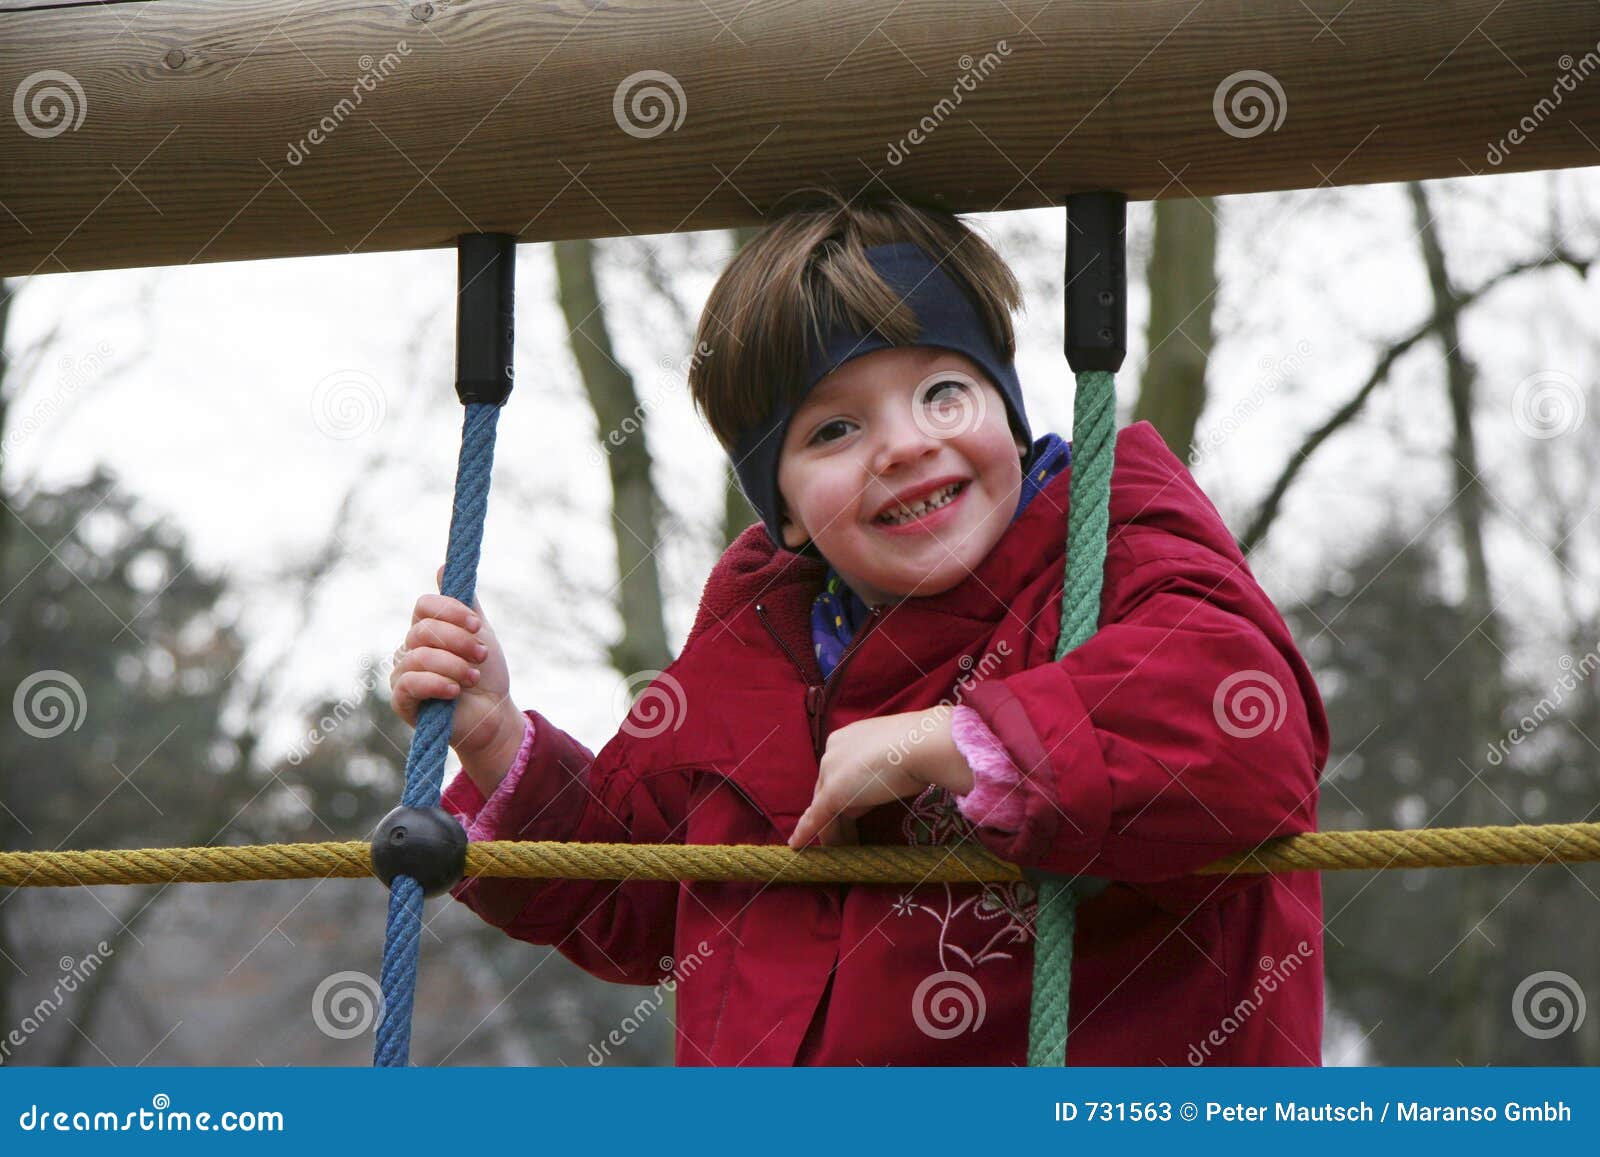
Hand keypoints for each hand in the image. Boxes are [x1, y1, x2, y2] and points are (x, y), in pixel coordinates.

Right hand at [389, 565, 518, 763]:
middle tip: (481, 655)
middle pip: (423, 629)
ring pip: (419, 656)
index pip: (424, 605)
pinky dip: (438, 683)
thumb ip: (465, 604)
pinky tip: (456, 690)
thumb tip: (443, 566)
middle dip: (459, 641)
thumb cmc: (485, 675)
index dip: (450, 611)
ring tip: (473, 677)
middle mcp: (409, 649)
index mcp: (427, 629)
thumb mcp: (480, 634)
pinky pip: (410, 683)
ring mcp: (403, 674)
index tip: (477, 625)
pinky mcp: (402, 701)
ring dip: (454, 665)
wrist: (492, 716)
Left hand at [788, 709, 959, 848]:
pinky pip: (816, 818)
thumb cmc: (918, 746)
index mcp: (847, 738)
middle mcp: (833, 751)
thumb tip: (874, 791)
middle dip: (838, 816)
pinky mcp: (832, 793)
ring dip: (833, 831)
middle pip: (830, 791)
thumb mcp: (895, 757)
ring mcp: (830, 771)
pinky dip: (806, 832)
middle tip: (848, 839)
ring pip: (826, 807)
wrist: (921, 745)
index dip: (849, 795)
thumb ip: (880, 771)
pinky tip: (797, 845)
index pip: (841, 773)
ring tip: (841, 852)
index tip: (857, 812)